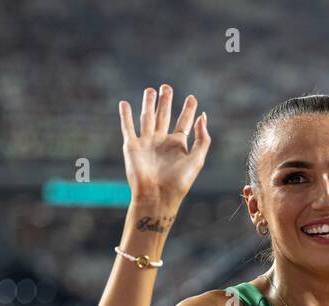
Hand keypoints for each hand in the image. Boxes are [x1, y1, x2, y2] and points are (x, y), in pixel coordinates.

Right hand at [119, 84, 210, 204]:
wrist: (157, 196)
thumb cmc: (179, 182)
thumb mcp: (197, 159)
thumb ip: (202, 138)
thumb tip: (203, 117)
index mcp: (178, 145)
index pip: (184, 122)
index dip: (188, 110)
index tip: (192, 98)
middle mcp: (162, 142)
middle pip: (164, 116)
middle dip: (165, 101)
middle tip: (167, 86)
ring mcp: (146, 143)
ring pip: (147, 118)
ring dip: (148, 104)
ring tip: (150, 90)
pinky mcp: (132, 147)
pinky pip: (128, 127)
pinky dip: (125, 115)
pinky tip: (124, 104)